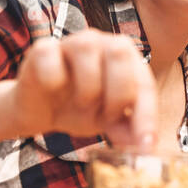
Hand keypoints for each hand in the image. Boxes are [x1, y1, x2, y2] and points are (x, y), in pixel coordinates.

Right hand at [8, 30, 155, 147]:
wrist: (41, 113)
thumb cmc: (81, 109)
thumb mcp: (109, 122)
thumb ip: (129, 129)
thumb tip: (146, 145)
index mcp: (126, 59)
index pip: (143, 82)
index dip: (147, 114)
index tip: (145, 144)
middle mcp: (101, 43)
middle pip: (120, 51)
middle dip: (118, 93)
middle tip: (107, 117)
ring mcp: (70, 43)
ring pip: (86, 47)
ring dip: (87, 86)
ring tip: (82, 105)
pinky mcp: (41, 50)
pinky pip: (49, 54)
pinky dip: (53, 77)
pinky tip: (54, 90)